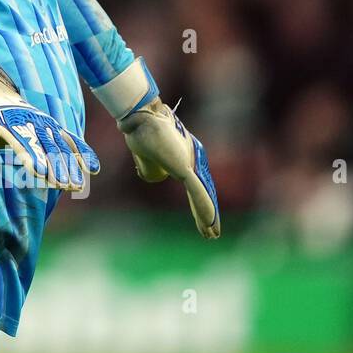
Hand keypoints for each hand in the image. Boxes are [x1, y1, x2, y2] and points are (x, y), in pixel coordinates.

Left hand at [0, 61, 99, 191]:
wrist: (0, 98)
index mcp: (11, 122)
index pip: (23, 142)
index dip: (32, 156)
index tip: (40, 173)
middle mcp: (33, 122)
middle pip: (46, 146)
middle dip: (55, 166)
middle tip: (63, 185)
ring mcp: (47, 125)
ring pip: (61, 146)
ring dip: (70, 165)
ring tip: (76, 186)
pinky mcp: (56, 129)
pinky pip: (72, 140)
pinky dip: (84, 153)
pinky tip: (93, 169)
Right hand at [120, 98, 220, 238]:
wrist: (140, 118)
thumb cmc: (139, 129)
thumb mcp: (143, 153)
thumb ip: (148, 165)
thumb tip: (152, 175)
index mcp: (183, 158)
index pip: (196, 186)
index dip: (200, 204)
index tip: (204, 221)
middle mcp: (192, 161)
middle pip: (202, 192)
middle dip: (206, 214)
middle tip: (212, 233)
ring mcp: (190, 164)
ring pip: (202, 195)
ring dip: (208, 217)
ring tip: (213, 235)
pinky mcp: (185, 168)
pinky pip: (197, 192)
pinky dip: (204, 208)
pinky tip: (210, 223)